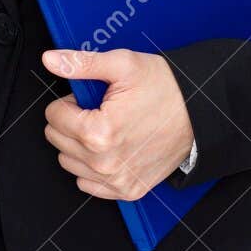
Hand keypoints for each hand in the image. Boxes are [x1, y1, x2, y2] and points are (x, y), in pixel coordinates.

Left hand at [40, 47, 194, 201]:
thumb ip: (81, 64)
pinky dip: (92, 166)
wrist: (199, 113)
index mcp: (99, 133)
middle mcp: (105, 163)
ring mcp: (116, 180)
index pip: (53, 116)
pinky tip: (110, 148)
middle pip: (57, 139)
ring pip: (69, 161)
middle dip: (72, 121)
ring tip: (107, 127)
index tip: (91, 98)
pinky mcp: (127, 190)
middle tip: (100, 110)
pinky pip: (88, 182)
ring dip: (79, 144)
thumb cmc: (165, 88)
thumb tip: (51, 60)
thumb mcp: (123, 65)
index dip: (71, 101)